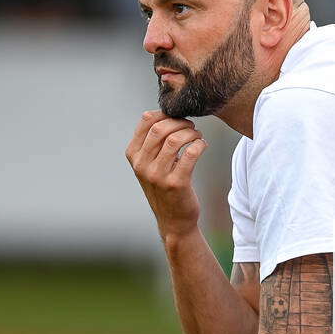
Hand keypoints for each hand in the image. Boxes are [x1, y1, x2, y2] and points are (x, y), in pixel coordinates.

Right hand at [125, 111, 208, 239]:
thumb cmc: (164, 187)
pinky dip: (200, 144)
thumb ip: (153, 142)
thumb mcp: (149, 164)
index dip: (165, 113)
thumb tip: (168, 114)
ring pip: (175, 139)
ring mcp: (157, 175)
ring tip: (197, 136)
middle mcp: (141, 165)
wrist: (173, 220)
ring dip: (191, 133)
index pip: (146, 121)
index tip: (177, 118)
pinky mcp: (176, 183)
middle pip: (160, 128)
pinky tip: (201, 146)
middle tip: (190, 126)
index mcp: (133, 155)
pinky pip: (191, 154)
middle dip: (179, 122)